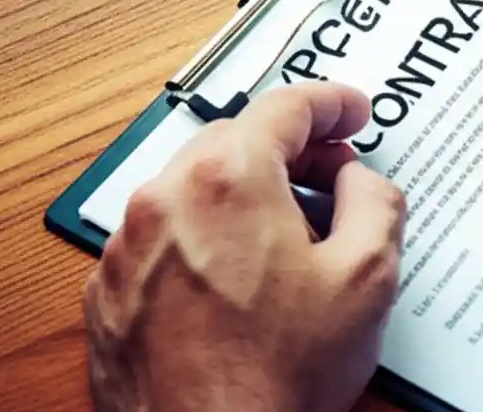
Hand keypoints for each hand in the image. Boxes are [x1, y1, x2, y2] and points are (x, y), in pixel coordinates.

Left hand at [83, 82, 404, 411]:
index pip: (284, 107)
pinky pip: (164, 238)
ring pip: (194, 187)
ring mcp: (126, 247)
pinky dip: (205, 238)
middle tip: (333, 176)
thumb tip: (359, 179)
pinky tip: (242, 280)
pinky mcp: (108, 292)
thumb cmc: (275, 379)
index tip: (351, 112)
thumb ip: (375, 200)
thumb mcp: (367, 276)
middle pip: (234, 140)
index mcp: (225, 180)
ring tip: (291, 240)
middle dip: (290, 150)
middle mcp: (163, 200)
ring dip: (245, 195)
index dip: (331, 102)